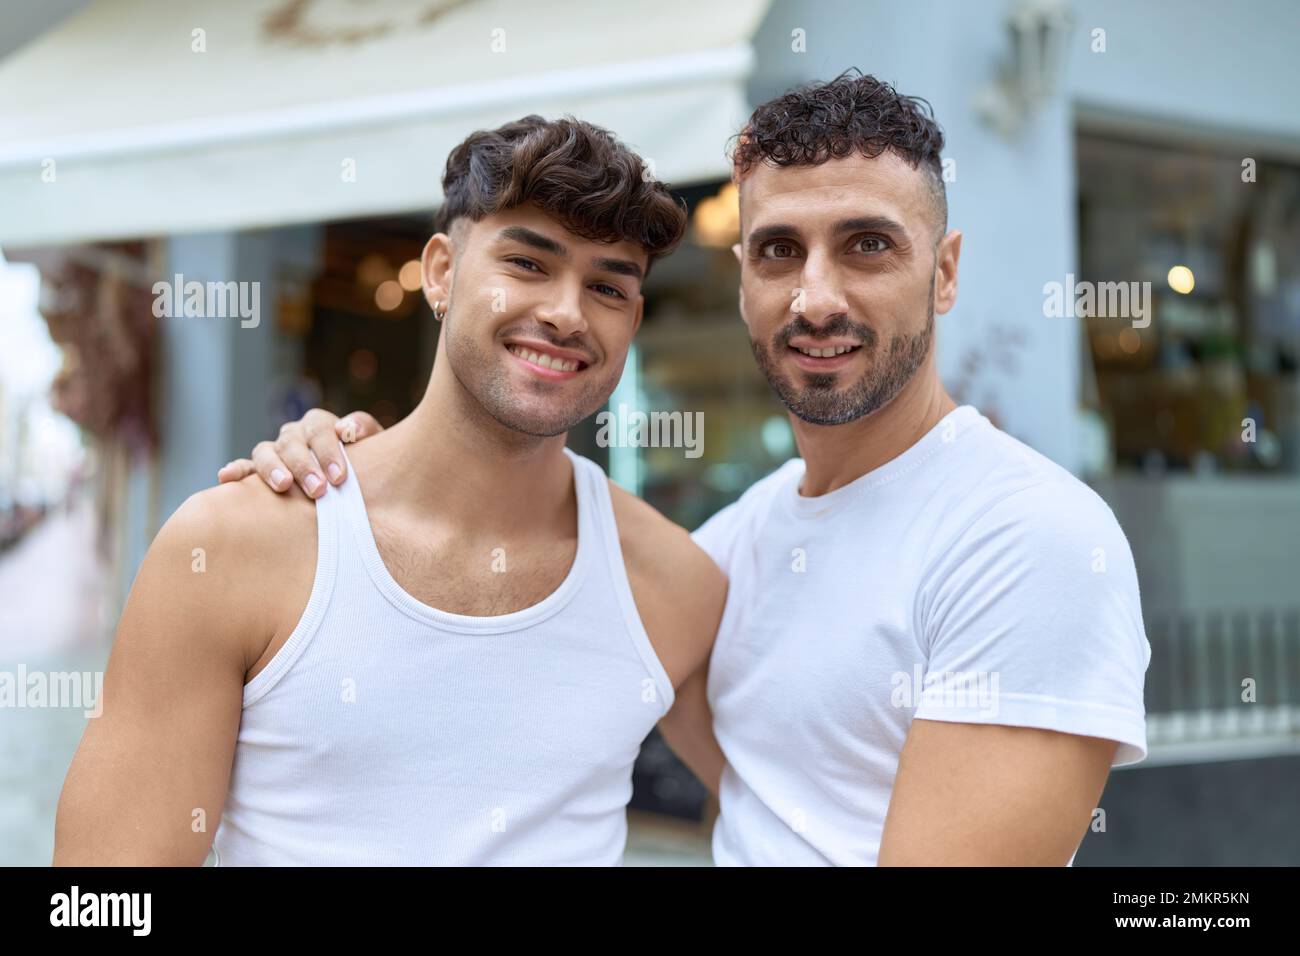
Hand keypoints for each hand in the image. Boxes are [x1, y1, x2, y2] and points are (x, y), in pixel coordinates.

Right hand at [216, 408, 382, 497]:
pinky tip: (226, 477)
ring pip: (265, 452)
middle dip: (304, 465)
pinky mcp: (259, 472)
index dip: (328, 450)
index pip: (319, 429)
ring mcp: (275, 453)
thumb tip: (348, 428)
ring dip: (272, 469)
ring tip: (283, 486)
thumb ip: (365, 431)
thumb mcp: (375, 446)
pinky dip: (235, 471)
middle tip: (318, 490)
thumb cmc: (367, 466)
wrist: (358, 485)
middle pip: (292, 442)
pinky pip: (244, 468)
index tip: (339, 477)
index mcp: (319, 425)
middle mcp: (294, 436)